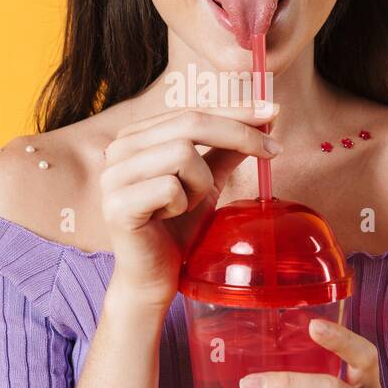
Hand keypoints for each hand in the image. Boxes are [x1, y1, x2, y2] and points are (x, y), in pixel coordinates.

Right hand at [99, 101, 280, 312]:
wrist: (153, 278)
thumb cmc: (176, 229)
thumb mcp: (206, 183)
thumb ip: (225, 151)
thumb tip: (263, 119)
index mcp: (136, 137)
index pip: (192, 110)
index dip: (235, 110)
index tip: (274, 111)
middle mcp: (119, 148)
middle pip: (190, 123)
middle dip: (238, 134)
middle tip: (272, 149)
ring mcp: (113, 175)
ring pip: (182, 153)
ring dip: (200, 183)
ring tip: (189, 204)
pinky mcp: (117, 204)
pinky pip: (170, 187)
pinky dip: (183, 204)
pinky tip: (170, 218)